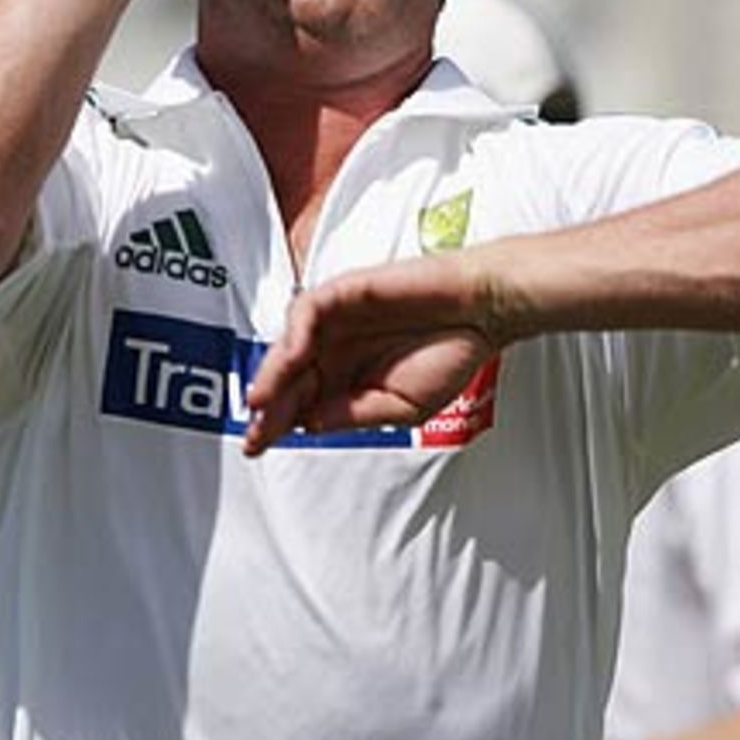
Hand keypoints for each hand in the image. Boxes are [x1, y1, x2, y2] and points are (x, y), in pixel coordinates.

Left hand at [244, 252, 501, 455]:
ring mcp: (337, 321)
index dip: (276, 425)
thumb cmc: (452, 353)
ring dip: (273, 375)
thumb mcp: (402, 408)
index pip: (300, 403)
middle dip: (269, 407)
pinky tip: (293, 359)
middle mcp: (336, 349)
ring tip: (263, 402)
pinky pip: (307, 311)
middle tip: (256, 431)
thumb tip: (311, 424)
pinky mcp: (345, 292)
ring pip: (289, 347)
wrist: (483, 312)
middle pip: (287, 378)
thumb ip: (354, 414)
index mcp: (347, 378)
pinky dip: (295, 336)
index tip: (257, 447)